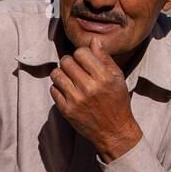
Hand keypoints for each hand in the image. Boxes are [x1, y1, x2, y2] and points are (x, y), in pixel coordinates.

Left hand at [49, 38, 142, 162]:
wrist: (114, 131)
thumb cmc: (117, 101)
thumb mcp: (117, 78)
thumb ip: (104, 58)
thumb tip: (93, 40)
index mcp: (104, 78)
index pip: (81, 52)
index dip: (82, 54)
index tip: (84, 60)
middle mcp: (89, 88)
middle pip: (66, 61)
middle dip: (70, 62)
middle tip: (75, 69)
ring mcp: (76, 100)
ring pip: (56, 74)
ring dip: (61, 73)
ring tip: (69, 78)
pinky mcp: (66, 110)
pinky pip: (53, 89)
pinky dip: (58, 88)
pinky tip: (68, 91)